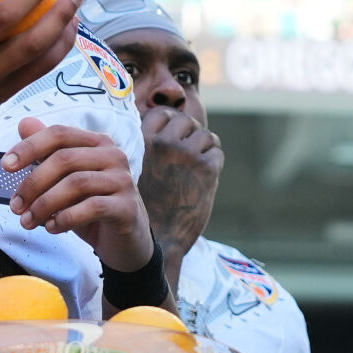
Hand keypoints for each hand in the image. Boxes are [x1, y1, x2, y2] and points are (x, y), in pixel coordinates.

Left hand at [3, 117, 154, 271]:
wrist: (124, 242)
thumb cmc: (91, 207)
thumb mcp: (65, 180)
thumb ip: (47, 153)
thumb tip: (23, 123)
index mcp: (97, 143)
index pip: (60, 134)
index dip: (30, 146)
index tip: (5, 166)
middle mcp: (113, 155)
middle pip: (64, 159)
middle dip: (33, 183)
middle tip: (15, 207)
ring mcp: (123, 181)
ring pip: (76, 183)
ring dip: (45, 204)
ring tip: (28, 221)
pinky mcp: (127, 207)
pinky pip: (92, 207)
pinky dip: (66, 218)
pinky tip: (52, 228)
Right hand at [138, 107, 222, 258]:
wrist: (158, 239)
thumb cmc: (145, 208)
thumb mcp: (136, 171)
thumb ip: (150, 150)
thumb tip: (171, 130)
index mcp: (143, 143)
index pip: (162, 113)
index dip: (170, 121)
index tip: (172, 136)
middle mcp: (165, 145)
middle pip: (186, 121)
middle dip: (190, 133)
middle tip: (188, 153)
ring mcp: (187, 156)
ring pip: (205, 135)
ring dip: (204, 147)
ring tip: (197, 165)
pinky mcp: (207, 170)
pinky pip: (216, 153)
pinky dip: (214, 162)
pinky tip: (204, 177)